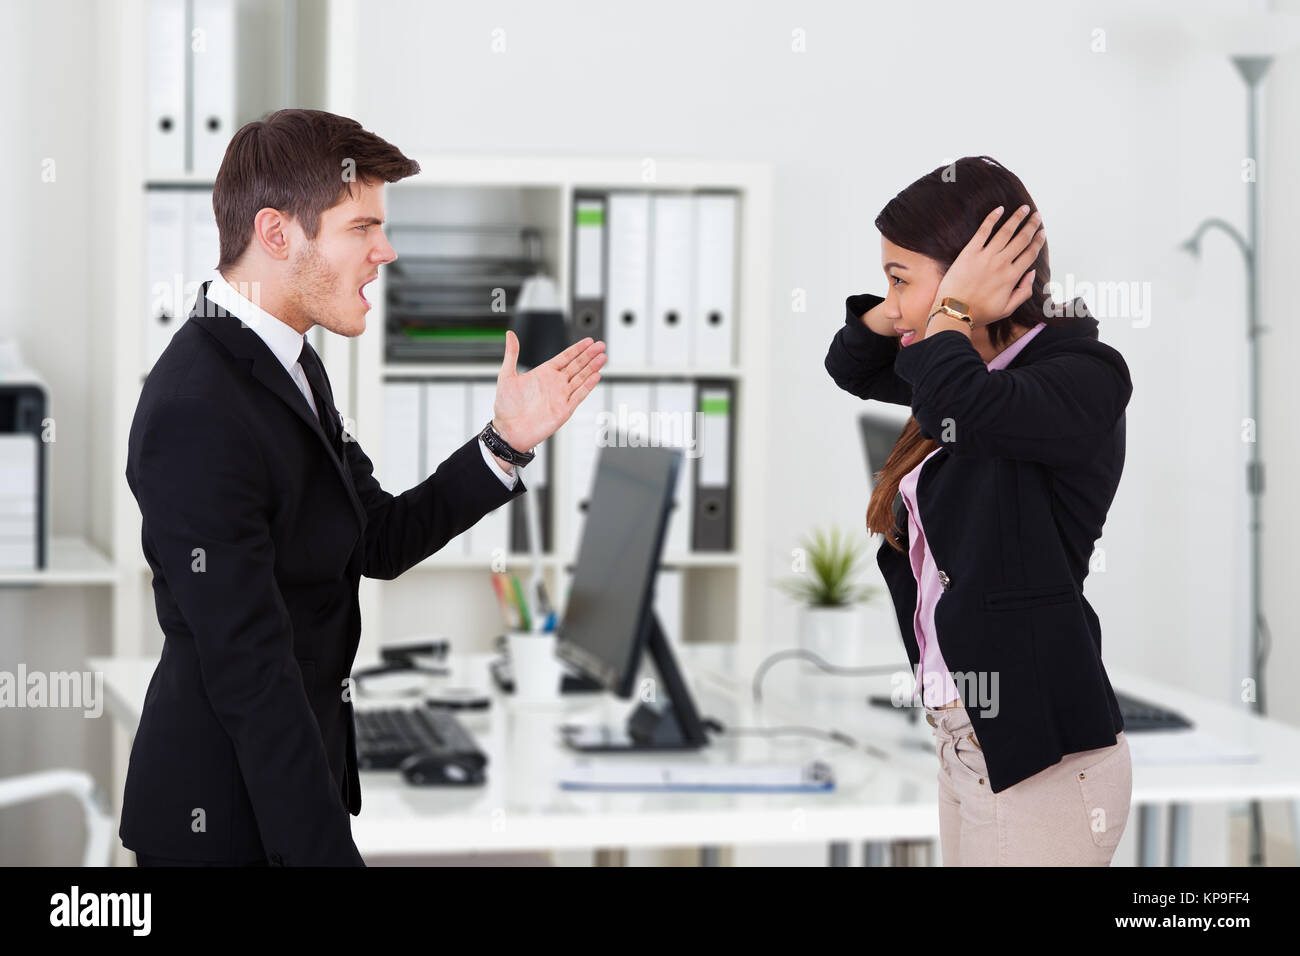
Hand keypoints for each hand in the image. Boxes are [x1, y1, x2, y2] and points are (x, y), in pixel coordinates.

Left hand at [492, 331, 606, 452]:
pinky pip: (579, 395)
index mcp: (543, 374)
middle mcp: (554, 384)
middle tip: (601, 345)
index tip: (588, 341)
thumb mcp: (507, 375)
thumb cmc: (506, 407)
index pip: (565, 357)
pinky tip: (596, 376)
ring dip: (592, 367)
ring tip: (602, 357)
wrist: (509, 431)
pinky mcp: (564, 410)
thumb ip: (512, 353)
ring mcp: (561, 396)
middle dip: (589, 355)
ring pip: (581, 378)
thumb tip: (510, 335)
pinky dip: (588, 386)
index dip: (577, 349)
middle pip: (577, 365)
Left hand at [932, 204, 1044, 326]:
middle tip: (1036, 215)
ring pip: (1006, 231)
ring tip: (1023, 209)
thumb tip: (1031, 273)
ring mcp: (986, 256)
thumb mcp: (1007, 309)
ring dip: (1017, 218)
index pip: (1030, 254)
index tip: (1042, 232)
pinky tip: (999, 209)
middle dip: (1031, 225)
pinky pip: (983, 230)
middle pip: (1021, 239)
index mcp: (1012, 277)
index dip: (1038, 241)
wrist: (955, 311)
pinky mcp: (970, 252)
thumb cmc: (980, 312)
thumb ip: (1024, 292)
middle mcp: (1002, 263)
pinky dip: (992, 218)